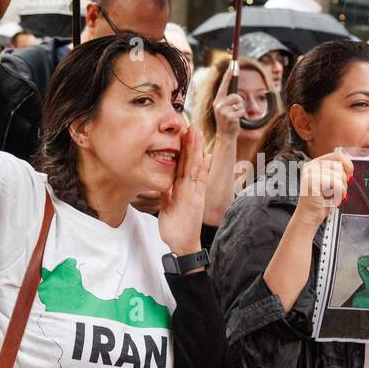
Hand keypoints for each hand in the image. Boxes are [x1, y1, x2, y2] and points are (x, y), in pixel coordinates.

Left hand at [158, 124, 211, 256]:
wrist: (182, 243)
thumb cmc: (175, 226)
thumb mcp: (166, 205)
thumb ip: (166, 192)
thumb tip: (162, 182)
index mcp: (181, 187)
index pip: (181, 164)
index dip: (181, 148)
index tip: (181, 133)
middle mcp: (190, 187)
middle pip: (190, 161)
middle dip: (191, 143)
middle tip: (191, 124)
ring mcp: (194, 192)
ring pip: (195, 167)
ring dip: (197, 150)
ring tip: (198, 133)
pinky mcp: (196, 200)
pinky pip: (200, 182)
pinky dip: (203, 170)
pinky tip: (206, 157)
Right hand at [212, 67, 243, 136]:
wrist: (225, 135)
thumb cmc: (227, 121)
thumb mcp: (225, 109)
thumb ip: (228, 100)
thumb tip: (236, 93)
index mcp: (217, 101)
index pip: (223, 86)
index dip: (227, 77)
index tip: (231, 68)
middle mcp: (219, 104)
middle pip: (236, 96)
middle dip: (240, 103)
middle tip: (235, 110)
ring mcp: (223, 111)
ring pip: (240, 104)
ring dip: (241, 110)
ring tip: (235, 116)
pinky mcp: (229, 117)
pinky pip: (242, 111)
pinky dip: (242, 116)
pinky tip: (236, 120)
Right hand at [294, 151, 352, 228]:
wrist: (309, 216)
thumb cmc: (320, 201)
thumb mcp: (331, 183)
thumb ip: (337, 172)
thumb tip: (350, 166)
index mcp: (316, 163)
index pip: (337, 156)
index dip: (348, 164)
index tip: (350, 174)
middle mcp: (312, 165)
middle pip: (339, 165)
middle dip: (344, 180)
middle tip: (338, 191)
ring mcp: (311, 172)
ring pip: (338, 175)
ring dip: (341, 189)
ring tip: (334, 196)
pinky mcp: (313, 181)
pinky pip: (335, 182)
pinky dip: (339, 192)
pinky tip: (334, 198)